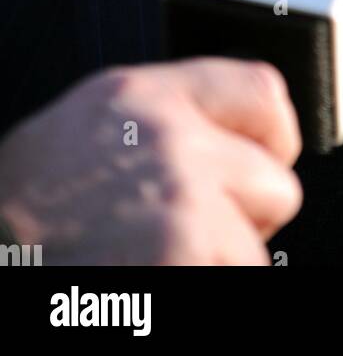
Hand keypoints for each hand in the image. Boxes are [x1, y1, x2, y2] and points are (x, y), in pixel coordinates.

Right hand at [0, 57, 302, 264]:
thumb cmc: (15, 214)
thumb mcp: (82, 133)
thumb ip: (155, 127)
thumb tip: (222, 147)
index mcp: (139, 96)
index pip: (262, 93)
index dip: (272, 141)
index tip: (264, 164)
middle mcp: (168, 135)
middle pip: (276, 183)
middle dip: (244, 221)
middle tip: (190, 239)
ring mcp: (181, 198)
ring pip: (255, 252)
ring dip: (217, 268)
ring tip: (151, 267)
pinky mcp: (184, 253)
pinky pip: (236, 283)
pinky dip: (201, 290)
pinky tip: (146, 286)